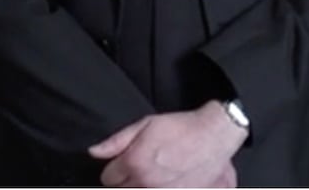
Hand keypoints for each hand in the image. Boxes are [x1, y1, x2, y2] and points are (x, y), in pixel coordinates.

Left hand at [89, 101, 247, 186]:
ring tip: (158, 173)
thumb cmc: (182, 127)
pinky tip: (168, 180)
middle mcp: (146, 183)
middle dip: (128, 180)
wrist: (214, 136)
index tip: (126, 162)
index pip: (108, 178)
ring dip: (143, 185)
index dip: (116, 168)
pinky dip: (159, 188)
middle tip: (144, 166)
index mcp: (135, 163)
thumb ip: (117, 141)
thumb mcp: (146, 124)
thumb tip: (94, 151)